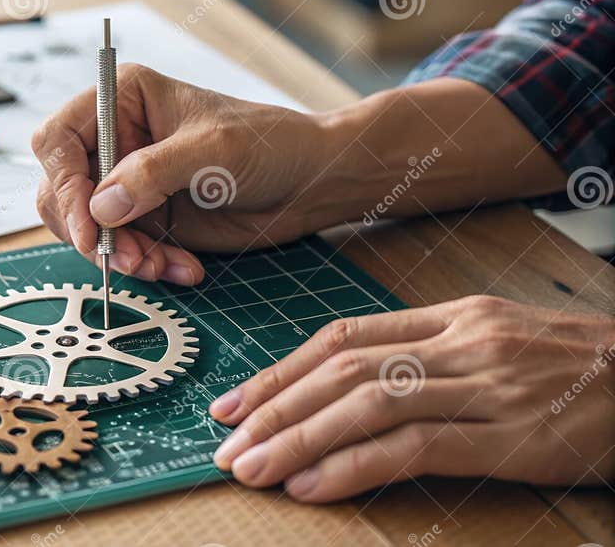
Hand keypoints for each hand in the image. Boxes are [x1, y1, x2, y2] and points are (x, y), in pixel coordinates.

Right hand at [31, 63, 330, 284]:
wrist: (311, 182)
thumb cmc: (270, 144)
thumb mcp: (212, 150)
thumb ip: (153, 174)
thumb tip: (101, 207)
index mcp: (122, 101)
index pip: (59, 140)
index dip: (64, 184)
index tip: (89, 226)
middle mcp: (117, 141)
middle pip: (63, 191)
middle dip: (90, 231)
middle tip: (123, 258)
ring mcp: (130, 184)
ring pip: (89, 230)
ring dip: (120, 255)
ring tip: (160, 266)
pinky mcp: (148, 219)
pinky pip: (124, 251)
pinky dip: (147, 266)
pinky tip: (184, 268)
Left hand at [208, 295, 614, 501]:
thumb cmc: (580, 368)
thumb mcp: (499, 343)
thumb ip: (429, 356)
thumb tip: (351, 389)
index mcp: (452, 317)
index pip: (343, 338)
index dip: (280, 370)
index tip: (236, 400)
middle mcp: (460, 343)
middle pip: (342, 370)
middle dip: (273, 406)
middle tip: (224, 440)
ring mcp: (486, 387)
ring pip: (367, 405)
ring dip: (297, 438)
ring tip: (250, 467)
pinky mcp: (512, 437)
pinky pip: (415, 449)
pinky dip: (354, 466)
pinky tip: (312, 486)